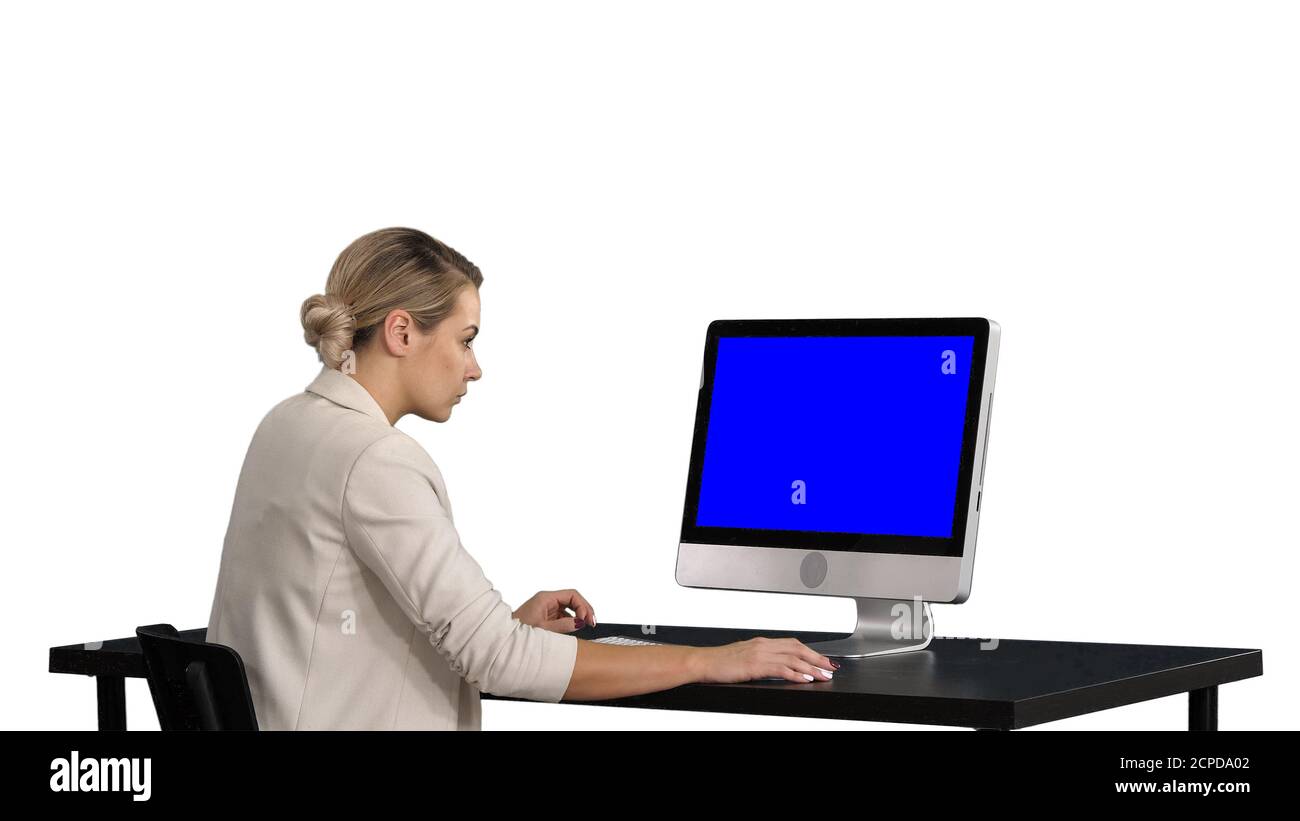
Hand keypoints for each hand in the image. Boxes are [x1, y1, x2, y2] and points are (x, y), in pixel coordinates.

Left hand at [512, 588, 595, 632]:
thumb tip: (580, 622)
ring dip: (579, 615)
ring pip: (569, 607)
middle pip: (572, 599)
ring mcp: (547, 608)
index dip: (582, 606)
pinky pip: (564, 615)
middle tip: (593, 622)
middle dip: (584, 609)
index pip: (572, 595)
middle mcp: (547, 600)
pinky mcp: (546, 616)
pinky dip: (572, 621)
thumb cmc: (518, 633)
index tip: (586, 619)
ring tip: (588, 625)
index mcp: (545, 598)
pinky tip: (577, 628)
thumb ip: (564, 625)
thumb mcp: (544, 630)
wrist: (503, 639)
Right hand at [692, 637, 838, 683]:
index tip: (822, 660)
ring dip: (811, 667)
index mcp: (761, 643)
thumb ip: (761, 659)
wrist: (702, 662)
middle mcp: (762, 645)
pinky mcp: (754, 665)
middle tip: (831, 667)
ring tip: (823, 675)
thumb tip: (777, 667)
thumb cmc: (719, 662)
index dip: (810, 652)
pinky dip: (795, 673)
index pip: (792, 644)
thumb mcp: (744, 657)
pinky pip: (780, 668)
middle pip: (797, 648)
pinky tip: (804, 678)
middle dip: (817, 658)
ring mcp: (759, 654)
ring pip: (792, 658)